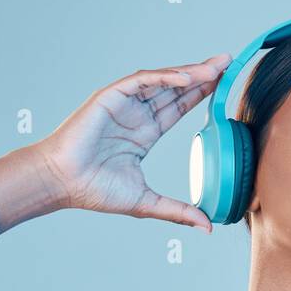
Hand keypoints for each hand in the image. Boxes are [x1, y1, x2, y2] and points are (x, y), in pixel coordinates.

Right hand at [34, 53, 232, 229]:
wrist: (62, 183)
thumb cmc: (94, 191)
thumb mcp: (147, 203)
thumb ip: (179, 212)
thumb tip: (208, 228)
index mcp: (144, 133)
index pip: (178, 107)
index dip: (201, 95)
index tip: (224, 86)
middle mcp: (136, 115)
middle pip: (175, 88)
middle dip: (202, 75)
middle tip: (228, 62)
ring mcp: (124, 103)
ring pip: (162, 80)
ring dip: (189, 71)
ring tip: (215, 66)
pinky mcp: (110, 96)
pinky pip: (142, 80)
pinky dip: (165, 77)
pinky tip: (187, 77)